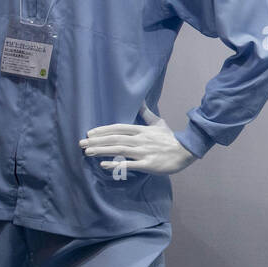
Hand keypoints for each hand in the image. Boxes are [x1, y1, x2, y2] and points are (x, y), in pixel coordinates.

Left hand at [79, 103, 194, 174]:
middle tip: (81, 143)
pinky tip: (104, 165)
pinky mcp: (148, 164)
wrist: (186, 151)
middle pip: (115, 139)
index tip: (90, 133)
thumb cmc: (170, 139)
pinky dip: (115, 164)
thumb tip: (140, 101)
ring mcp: (144, 152)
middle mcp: (140, 140)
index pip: (119, 128)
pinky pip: (128, 164)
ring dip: (102, 150)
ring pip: (119, 150)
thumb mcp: (159, 123)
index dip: (103, 130)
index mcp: (142, 130)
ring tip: (87, 152)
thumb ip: (147, 114)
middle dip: (97, 141)